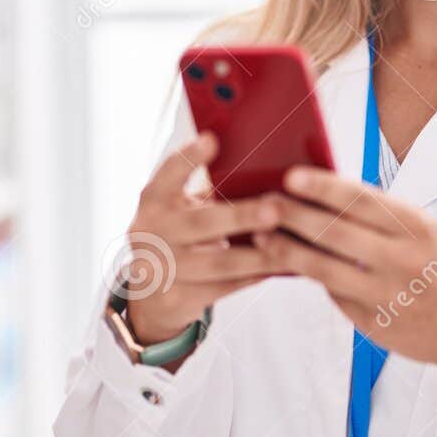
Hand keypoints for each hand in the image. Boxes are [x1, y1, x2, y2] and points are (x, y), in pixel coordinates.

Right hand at [121, 132, 282, 349]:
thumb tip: (258, 167)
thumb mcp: (178, 208)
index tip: (212, 139)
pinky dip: (252, 277)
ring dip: (256, 255)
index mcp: (152, 200)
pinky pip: (222, 288)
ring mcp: (161, 268)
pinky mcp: (176, 297)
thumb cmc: (178, 235)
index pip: (167, 174)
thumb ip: (204, 190)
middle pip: (200, 223)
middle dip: (240, 216)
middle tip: (274, 209)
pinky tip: (277, 269)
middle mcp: (150, 232)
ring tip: (288, 247)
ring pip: (216, 263)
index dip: (188, 157)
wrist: (149, 293)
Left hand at [253, 166, 436, 436]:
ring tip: (261, 237)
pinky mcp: (372, 324)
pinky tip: (286, 265)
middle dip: (292, 216)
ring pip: (323, 268)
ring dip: (286, 251)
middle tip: (260, 204)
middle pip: (334, 232)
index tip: (289, 176)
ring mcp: (385, 294)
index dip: (322, 187)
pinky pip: (333, 294)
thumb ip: (382, 217)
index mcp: (416, 227)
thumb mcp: (426, 234)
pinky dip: (309, 277)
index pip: (360, 200)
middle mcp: (401, 259)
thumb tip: (324, 194)